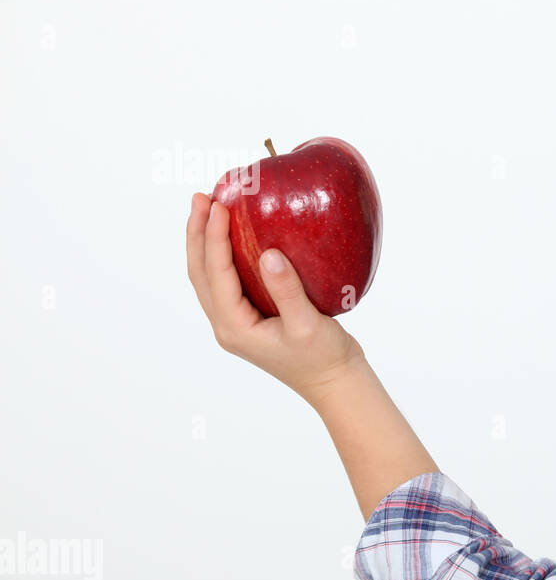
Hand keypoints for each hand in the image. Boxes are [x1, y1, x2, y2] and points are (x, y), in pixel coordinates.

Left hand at [186, 192, 366, 402]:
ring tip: (210, 209)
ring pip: (209, 276)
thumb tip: (269, 254)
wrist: (334, 383)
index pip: (216, 273)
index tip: (219, 205)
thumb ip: (287, 291)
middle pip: (200, 272)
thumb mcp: (308, 325)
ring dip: (206, 242)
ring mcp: (236, 322)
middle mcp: (227, 324)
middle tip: (202, 196)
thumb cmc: (324, 358)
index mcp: (235, 327)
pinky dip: (223, 255)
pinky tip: (235, 237)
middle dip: (198, 233)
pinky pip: (226, 281)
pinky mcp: (249, 317)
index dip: (214, 237)